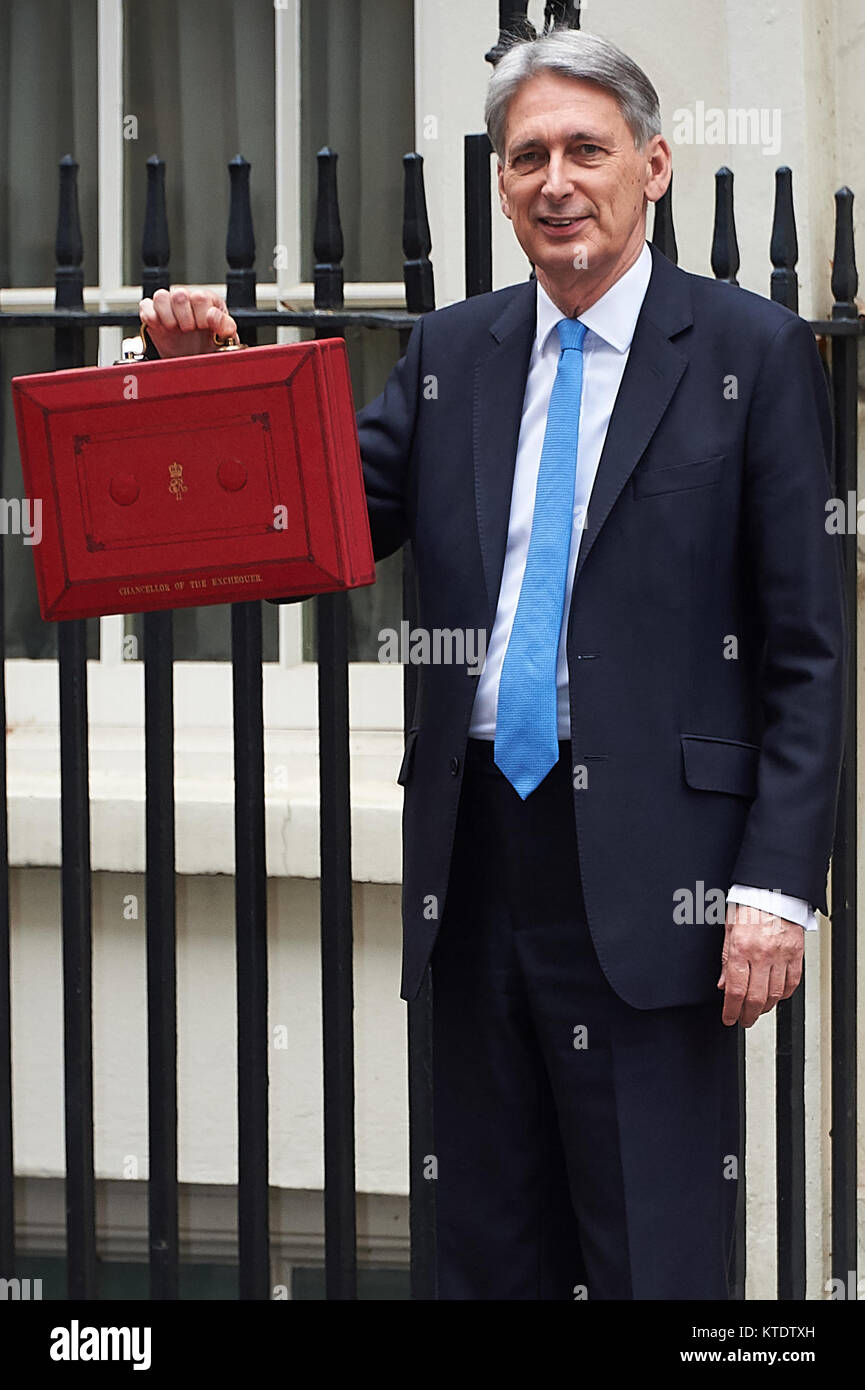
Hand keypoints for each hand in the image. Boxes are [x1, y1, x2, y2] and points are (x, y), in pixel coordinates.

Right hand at [138, 286, 237, 357]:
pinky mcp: (151, 311)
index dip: (201, 317)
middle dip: (185, 320)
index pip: (200, 297)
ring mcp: (167, 303)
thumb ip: (225, 325)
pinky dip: (152, 319)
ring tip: (175, 330)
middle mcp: (185, 298)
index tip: (203, 328)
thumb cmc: (210, 344)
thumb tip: (212, 314)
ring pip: (161, 296)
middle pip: (179, 295)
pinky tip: (163, 329)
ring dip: (168, 318)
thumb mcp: (225, 338)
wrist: (193, 357)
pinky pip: (145, 306)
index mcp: (206, 300)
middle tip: (189, 331)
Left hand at [717, 902, 803, 1026]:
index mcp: (741, 948)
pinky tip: (776, 997)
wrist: (773, 891)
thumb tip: (724, 985)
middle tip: (743, 1020)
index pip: (736, 991)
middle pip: (756, 998)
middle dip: (748, 1015)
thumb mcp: (728, 930)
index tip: (729, 1018)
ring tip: (757, 1010)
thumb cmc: (749, 906)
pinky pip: (792, 983)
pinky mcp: (796, 954)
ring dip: (765, 1007)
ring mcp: (781, 956)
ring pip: (776, 994)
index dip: (731, 1010)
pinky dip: (784, 994)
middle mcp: (762, 955)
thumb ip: (726, 960)